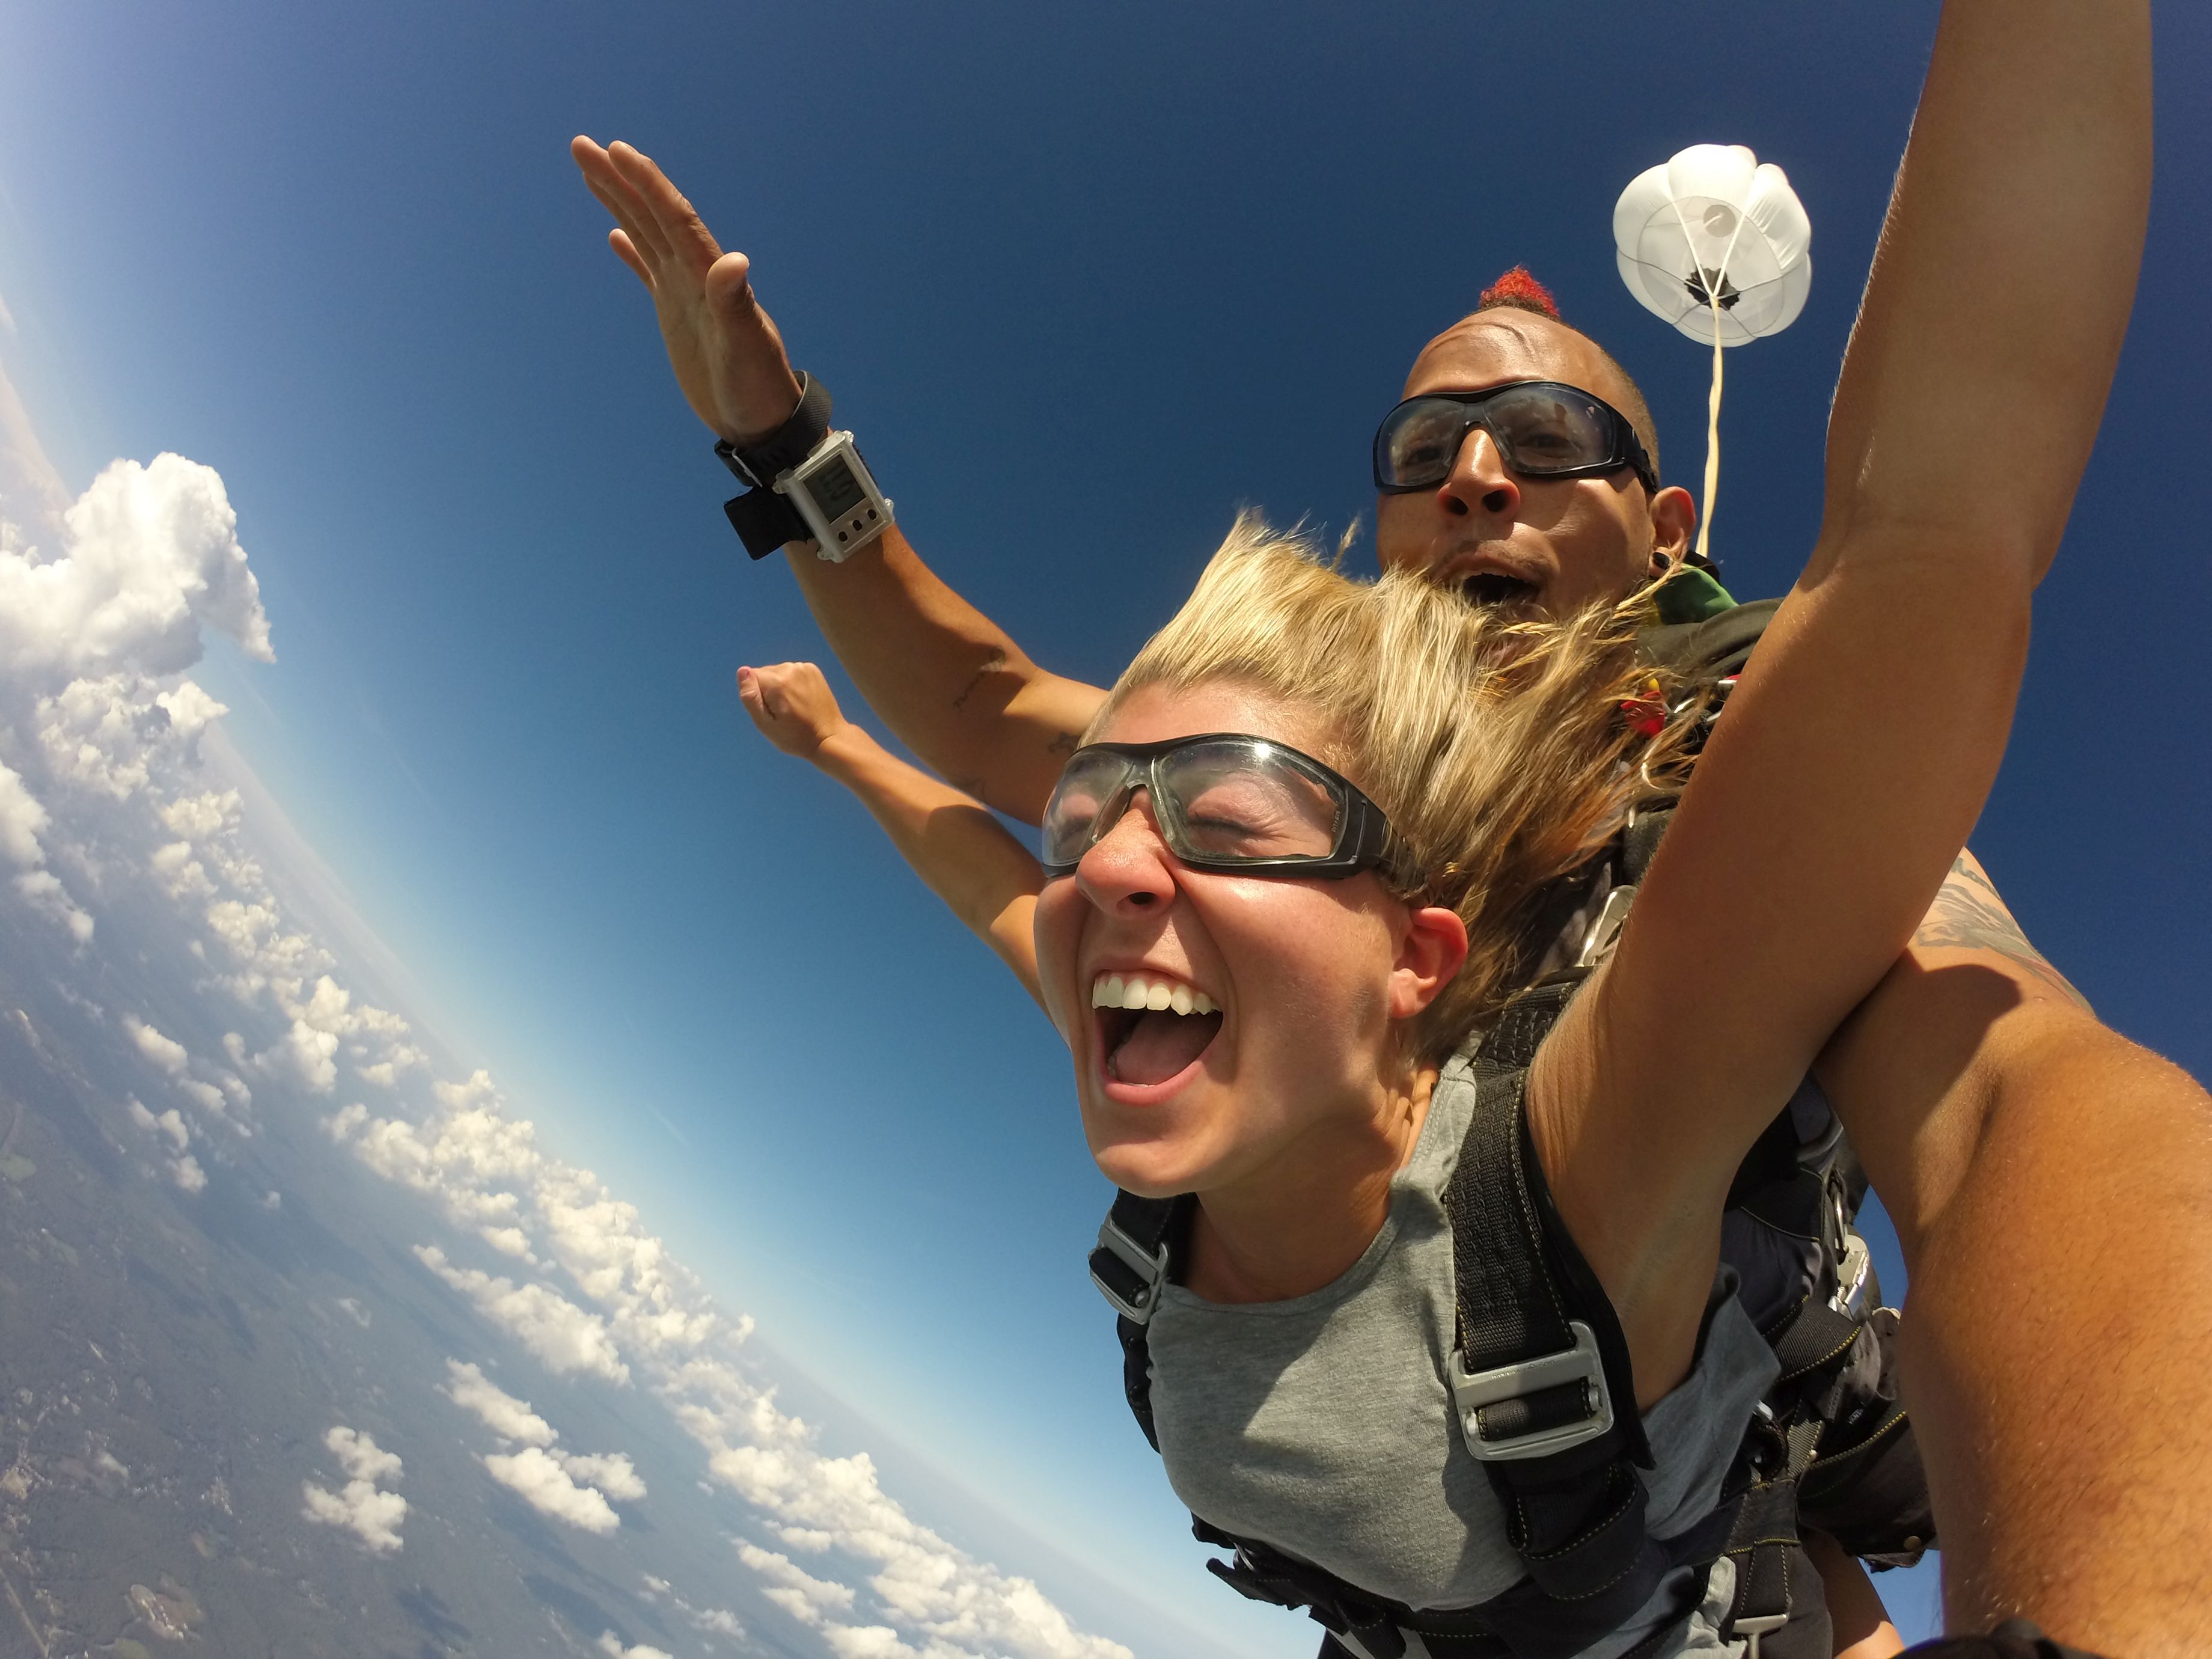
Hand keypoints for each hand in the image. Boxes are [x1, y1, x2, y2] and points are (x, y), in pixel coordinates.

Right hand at [571, 135, 804, 445]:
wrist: (764, 420)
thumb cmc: (758, 387)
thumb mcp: (746, 348)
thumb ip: (735, 304)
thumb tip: (734, 260)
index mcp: (709, 276)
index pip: (676, 219)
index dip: (648, 184)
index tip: (618, 151)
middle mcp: (695, 275)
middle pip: (653, 216)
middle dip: (621, 180)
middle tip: (584, 145)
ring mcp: (684, 292)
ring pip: (647, 234)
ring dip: (621, 202)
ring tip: (592, 170)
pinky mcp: (677, 313)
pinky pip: (649, 271)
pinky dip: (633, 251)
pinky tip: (616, 235)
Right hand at [737, 662, 852, 761]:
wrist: (828, 737)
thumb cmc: (794, 737)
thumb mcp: (765, 724)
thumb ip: (750, 697)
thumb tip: (743, 671)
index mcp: (776, 682)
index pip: (751, 678)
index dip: (757, 696)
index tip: (770, 711)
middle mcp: (790, 668)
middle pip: (764, 674)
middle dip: (768, 691)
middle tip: (782, 712)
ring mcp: (803, 667)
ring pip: (778, 672)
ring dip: (781, 687)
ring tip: (793, 707)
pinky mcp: (813, 669)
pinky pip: (792, 672)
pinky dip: (793, 683)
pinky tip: (801, 699)